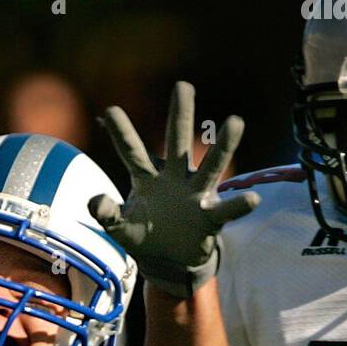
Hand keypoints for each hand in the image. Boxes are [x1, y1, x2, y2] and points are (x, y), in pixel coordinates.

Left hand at [89, 81, 258, 297]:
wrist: (168, 259)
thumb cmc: (144, 234)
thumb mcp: (120, 226)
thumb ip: (107, 213)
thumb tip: (94, 202)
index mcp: (148, 176)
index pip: (133, 152)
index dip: (122, 133)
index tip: (110, 110)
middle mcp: (175, 177)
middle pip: (177, 141)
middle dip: (180, 115)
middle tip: (183, 86)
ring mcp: (196, 194)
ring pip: (211, 166)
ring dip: (223, 146)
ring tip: (235, 122)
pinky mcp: (211, 217)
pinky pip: (226, 210)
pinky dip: (239, 205)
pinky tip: (252, 200)